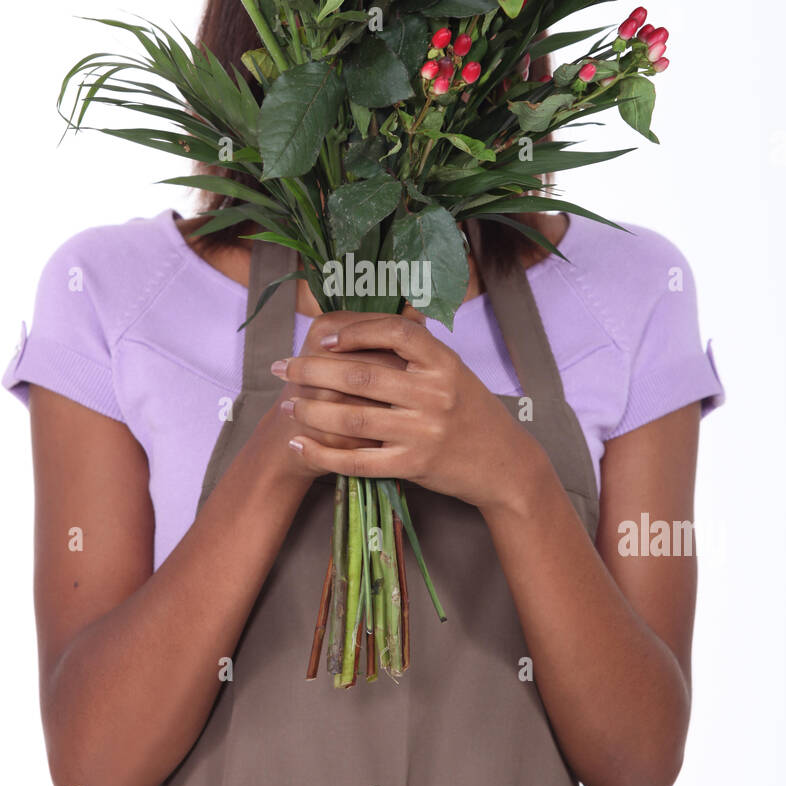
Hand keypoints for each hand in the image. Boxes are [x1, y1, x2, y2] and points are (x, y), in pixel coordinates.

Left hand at [271, 308, 543, 511]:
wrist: (504, 464)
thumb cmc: (470, 410)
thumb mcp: (453, 371)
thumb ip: (417, 349)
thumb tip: (369, 318)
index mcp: (444, 362)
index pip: (396, 333)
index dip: (356, 331)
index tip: (324, 338)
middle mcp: (435, 394)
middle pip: (361, 376)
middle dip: (312, 370)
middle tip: (282, 368)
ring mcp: (424, 432)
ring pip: (352, 418)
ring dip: (310, 411)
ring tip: (287, 405)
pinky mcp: (414, 466)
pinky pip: (358, 461)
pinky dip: (323, 453)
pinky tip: (300, 444)